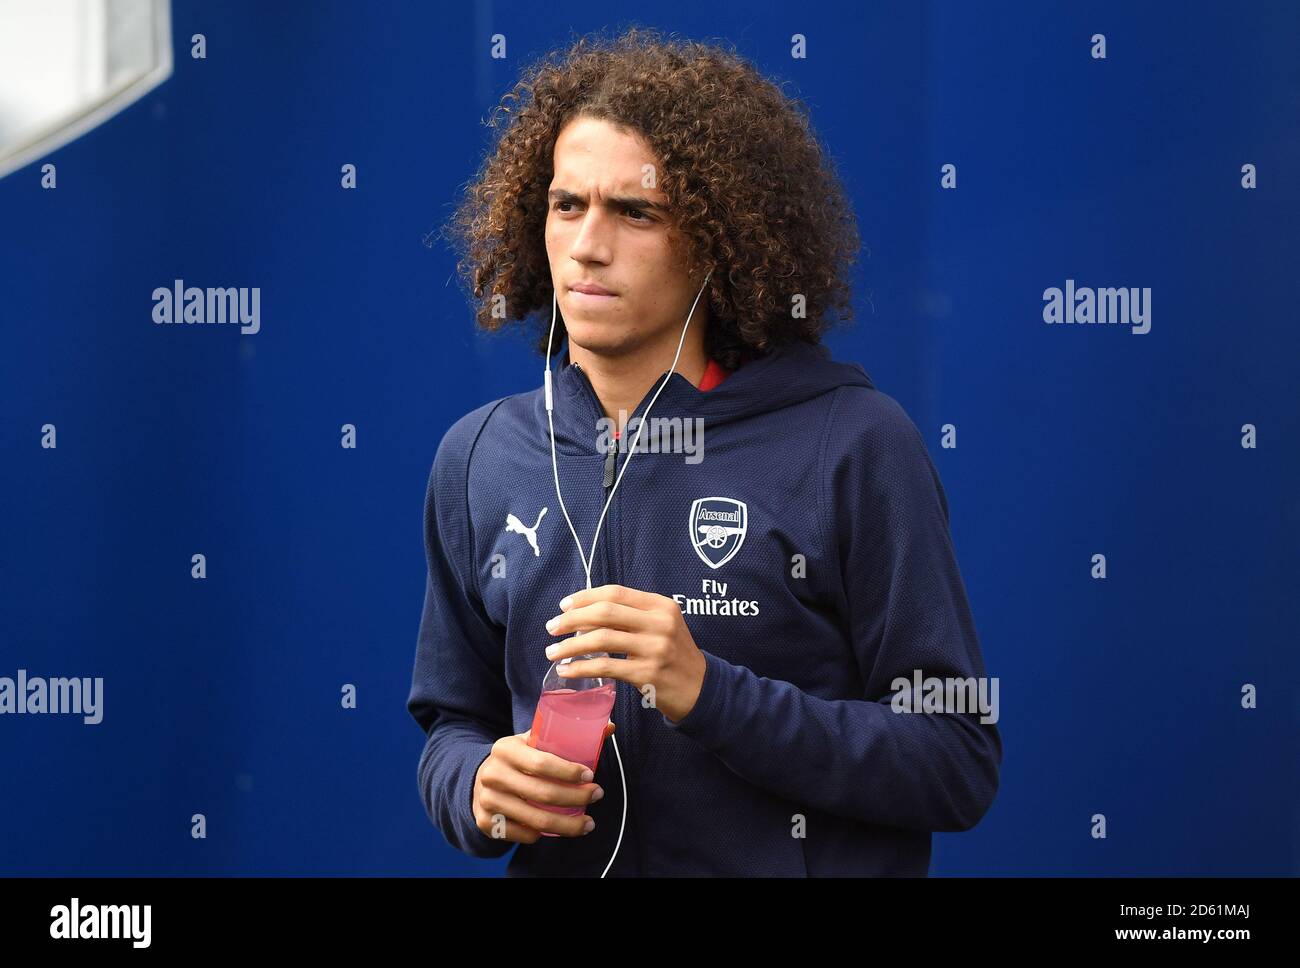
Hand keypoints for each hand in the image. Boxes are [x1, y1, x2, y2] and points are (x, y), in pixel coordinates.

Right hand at [471, 723, 614, 843]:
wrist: (479, 777)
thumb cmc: (518, 758)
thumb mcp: (533, 740)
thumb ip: (566, 734)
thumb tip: (609, 727)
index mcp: (506, 749)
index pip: (541, 762)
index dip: (569, 772)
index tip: (591, 776)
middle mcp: (493, 774)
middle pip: (543, 793)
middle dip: (576, 797)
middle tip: (597, 795)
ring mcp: (487, 800)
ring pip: (537, 820)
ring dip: (568, 825)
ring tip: (589, 823)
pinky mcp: (486, 823)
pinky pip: (524, 835)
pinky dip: (543, 835)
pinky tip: (557, 830)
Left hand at [544, 584, 706, 723]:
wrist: (701, 689)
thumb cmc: (674, 655)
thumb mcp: (662, 626)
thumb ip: (632, 616)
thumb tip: (583, 614)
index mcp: (661, 606)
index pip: (615, 593)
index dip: (585, 597)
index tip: (563, 605)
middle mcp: (659, 623)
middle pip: (605, 612)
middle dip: (571, 619)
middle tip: (551, 628)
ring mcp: (655, 649)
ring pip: (601, 640)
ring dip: (570, 645)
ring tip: (552, 652)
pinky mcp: (647, 674)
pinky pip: (606, 667)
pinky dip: (581, 668)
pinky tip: (567, 670)